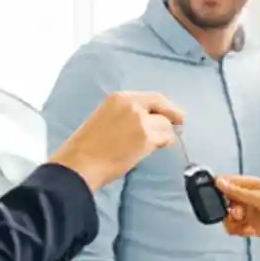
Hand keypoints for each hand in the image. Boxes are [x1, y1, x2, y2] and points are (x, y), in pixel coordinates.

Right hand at [50, 92, 184, 190]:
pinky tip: (152, 150)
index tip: (175, 113)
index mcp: (119, 98)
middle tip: (180, 126)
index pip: (152, 98)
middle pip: (163, 108)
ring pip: (166, 125)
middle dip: (172, 118)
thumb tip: (147, 123)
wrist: (80, 162)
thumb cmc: (86, 148)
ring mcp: (140, 120)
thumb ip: (127, 116)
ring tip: (154, 145)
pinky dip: (163, 144)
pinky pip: (165, 139)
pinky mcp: (146, 137)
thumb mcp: (105, 119)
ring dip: (165, 135)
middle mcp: (132, 105)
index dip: (167, 106)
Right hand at [215, 175, 259, 248]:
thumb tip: (220, 182)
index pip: (228, 182)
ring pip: (226, 215)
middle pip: (224, 200)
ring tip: (241, 220)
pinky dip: (236, 229)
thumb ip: (238, 192)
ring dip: (231, 219)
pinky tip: (246, 229)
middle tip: (235, 210)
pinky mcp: (247, 226)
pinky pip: (233, 228)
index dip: (219, 186)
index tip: (213, 192)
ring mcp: (246, 212)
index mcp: (250, 185)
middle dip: (225, 206)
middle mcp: (246, 198)